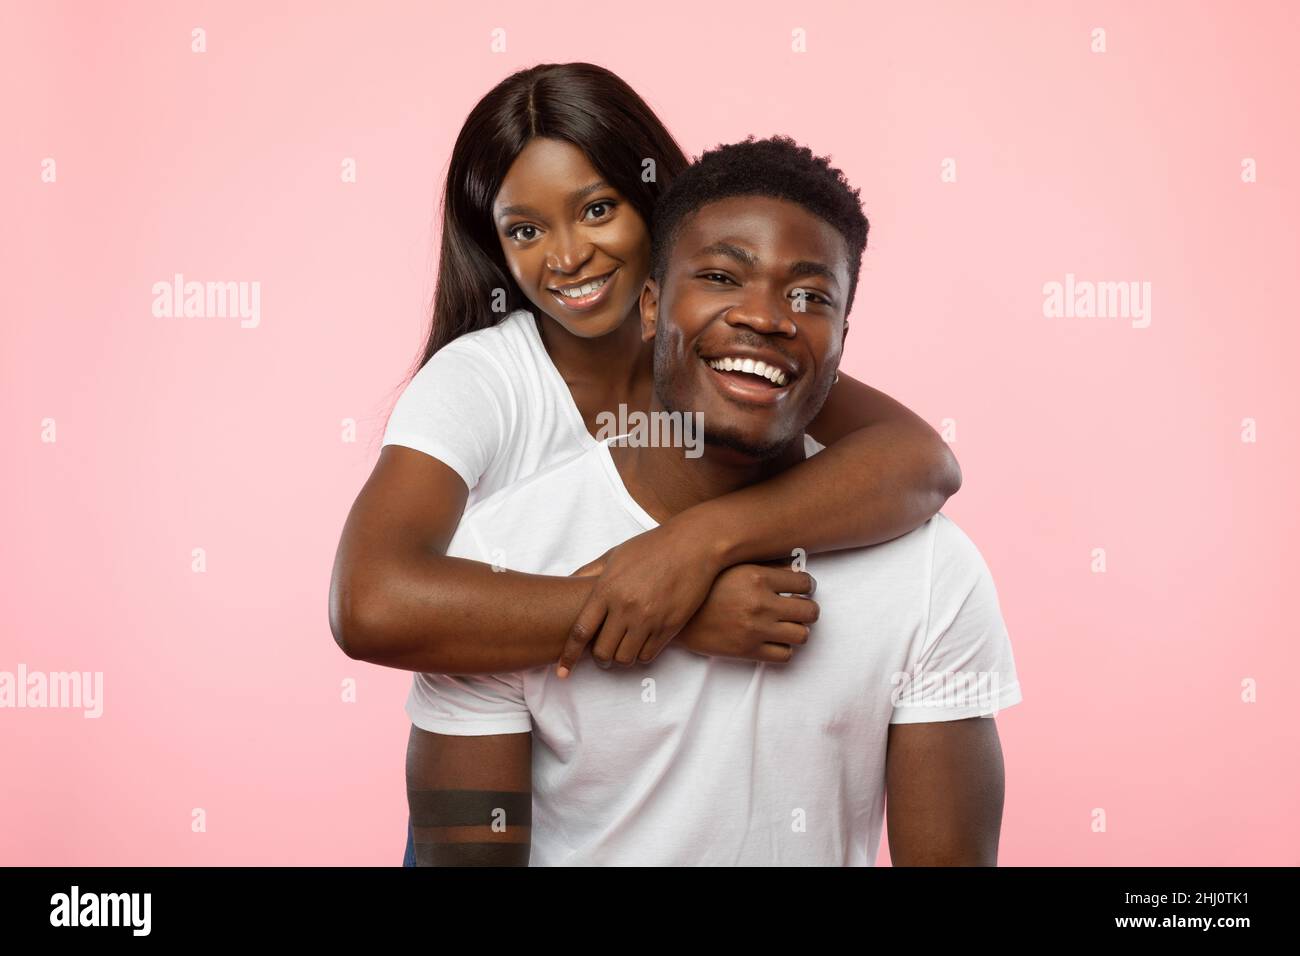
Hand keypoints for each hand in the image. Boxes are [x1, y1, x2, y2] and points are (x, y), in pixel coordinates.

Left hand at [557, 521, 721, 675]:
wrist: (693, 545)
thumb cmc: (652, 547)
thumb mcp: (615, 554)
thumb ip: (589, 572)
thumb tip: (566, 584)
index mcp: (606, 589)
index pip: (580, 632)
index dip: (569, 656)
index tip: (563, 671)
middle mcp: (625, 607)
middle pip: (602, 652)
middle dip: (600, 658)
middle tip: (603, 653)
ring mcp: (648, 618)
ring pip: (625, 658)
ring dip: (621, 658)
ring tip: (624, 647)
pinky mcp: (669, 626)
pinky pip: (648, 655)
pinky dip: (642, 654)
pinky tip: (642, 643)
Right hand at [676, 562, 817, 663]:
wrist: (676, 616)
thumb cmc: (704, 588)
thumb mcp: (733, 567)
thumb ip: (765, 565)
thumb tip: (794, 566)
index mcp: (758, 577)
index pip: (805, 583)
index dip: (807, 585)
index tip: (801, 588)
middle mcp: (761, 603)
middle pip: (810, 611)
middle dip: (808, 609)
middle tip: (798, 608)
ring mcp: (756, 629)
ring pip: (802, 635)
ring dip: (798, 630)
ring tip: (787, 625)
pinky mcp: (748, 650)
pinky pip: (785, 655)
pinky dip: (783, 648)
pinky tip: (773, 640)